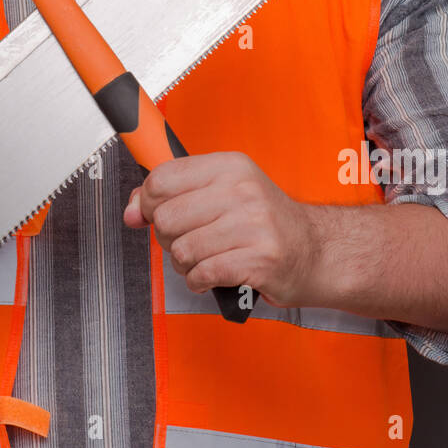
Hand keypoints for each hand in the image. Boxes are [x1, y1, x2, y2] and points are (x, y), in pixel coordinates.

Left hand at [122, 150, 317, 307]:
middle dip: (167, 238)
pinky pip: (201, 274)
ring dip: (184, 264)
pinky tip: (213, 275)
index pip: (161, 179)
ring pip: (180, 249)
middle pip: (165, 217)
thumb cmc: (265, 223)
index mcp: (229, 167)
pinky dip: (199, 281)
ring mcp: (252, 224)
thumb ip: (172, 196)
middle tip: (188, 241)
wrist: (316, 251)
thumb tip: (130, 211)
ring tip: (205, 259)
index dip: (146, 202)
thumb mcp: (222, 194)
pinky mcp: (259, 260)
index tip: (152, 214)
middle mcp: (241, 190)